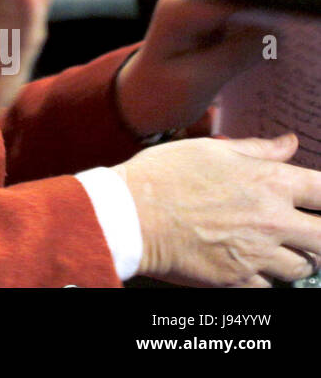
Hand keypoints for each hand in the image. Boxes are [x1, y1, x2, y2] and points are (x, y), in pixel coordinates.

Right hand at [113, 133, 320, 286]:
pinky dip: (262, 278)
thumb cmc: (163, 175)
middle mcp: (271, 220)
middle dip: (320, 236)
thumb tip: (289, 143)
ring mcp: (256, 254)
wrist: (128, 214)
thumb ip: (257, 149)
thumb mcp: (211, 150)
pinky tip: (247, 265)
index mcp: (268, 182)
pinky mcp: (237, 279)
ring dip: (293, 259)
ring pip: (301, 267)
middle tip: (307, 233)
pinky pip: (267, 287)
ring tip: (274, 249)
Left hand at [116, 0, 269, 136]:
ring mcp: (198, 9)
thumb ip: (238, 54)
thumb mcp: (201, 81)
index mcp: (180, 8)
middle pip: (241, 2)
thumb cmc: (159, 95)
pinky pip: (239, 23)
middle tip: (275, 52)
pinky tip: (260, 58)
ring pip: (244, 13)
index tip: (282, 35)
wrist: (140, 102)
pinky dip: (252, 39)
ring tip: (266, 58)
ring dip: (260, 33)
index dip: (266, 12)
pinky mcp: (208, 21)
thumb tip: (275, 33)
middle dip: (264, 23)